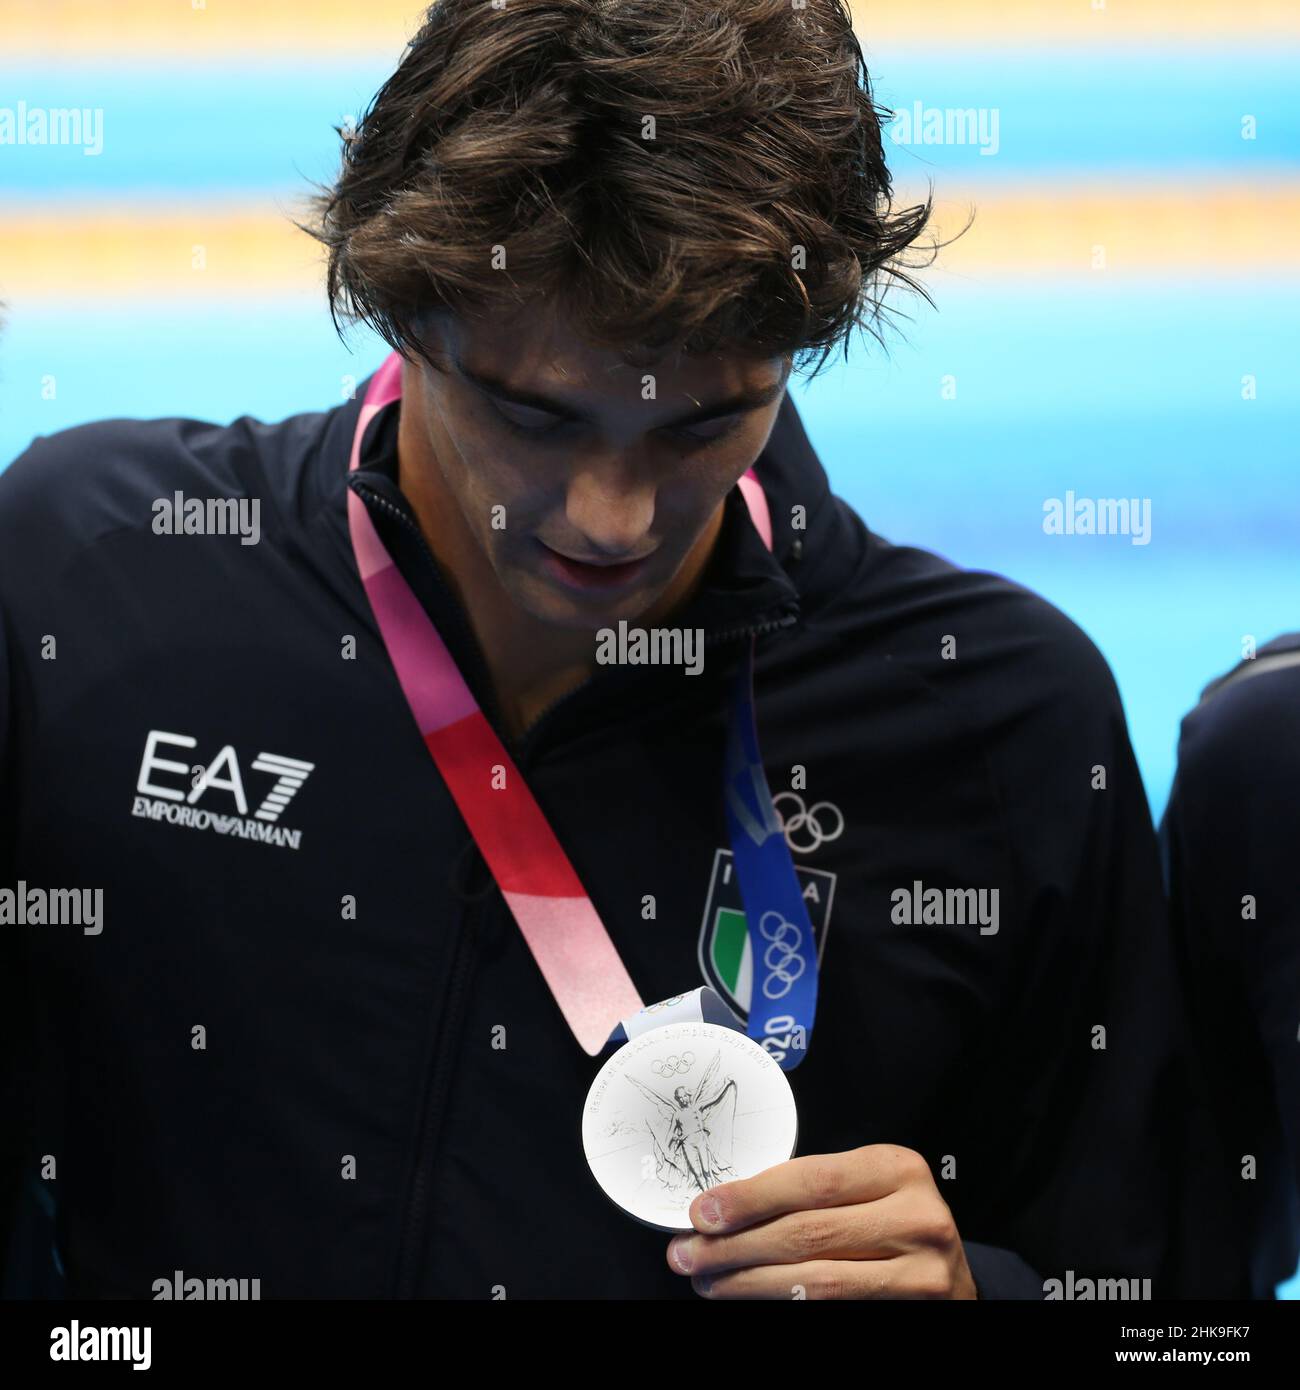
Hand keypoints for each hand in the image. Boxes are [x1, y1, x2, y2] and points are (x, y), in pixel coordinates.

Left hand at [665, 1144, 978, 1298]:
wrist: (953, 1275)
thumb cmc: (895, 1221)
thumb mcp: (866, 1189)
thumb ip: (813, 1191)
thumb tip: (724, 1205)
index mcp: (896, 1167)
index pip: (811, 1180)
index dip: (750, 1198)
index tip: (702, 1212)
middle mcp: (916, 1214)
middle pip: (808, 1232)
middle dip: (737, 1245)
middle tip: (689, 1253)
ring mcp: (922, 1267)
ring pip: (818, 1279)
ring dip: (750, 1282)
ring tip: (708, 1281)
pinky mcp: (917, 1305)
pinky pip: (836, 1306)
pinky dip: (785, 1302)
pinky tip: (750, 1296)